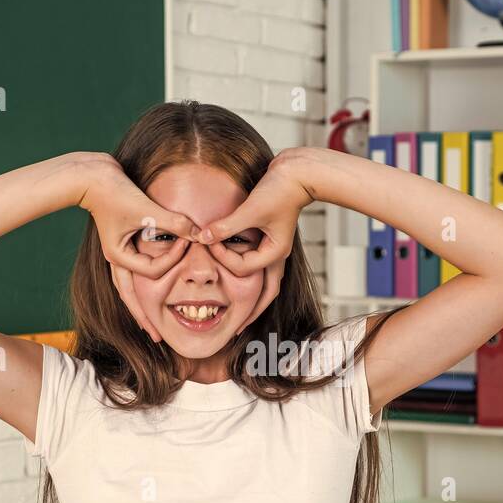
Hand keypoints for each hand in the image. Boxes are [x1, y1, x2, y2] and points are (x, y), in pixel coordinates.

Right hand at [77, 154, 197, 342]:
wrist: (92, 175)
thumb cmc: (115, 191)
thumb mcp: (146, 208)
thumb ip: (173, 222)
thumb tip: (199, 234)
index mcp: (118, 256)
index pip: (151, 271)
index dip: (173, 259)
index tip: (188, 242)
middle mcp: (116, 258)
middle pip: (130, 297)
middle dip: (145, 317)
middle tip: (158, 337)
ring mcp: (118, 252)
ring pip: (129, 288)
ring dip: (141, 305)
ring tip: (152, 324)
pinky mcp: (122, 243)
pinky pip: (135, 270)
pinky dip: (144, 280)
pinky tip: (153, 290)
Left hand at [198, 150, 314, 332]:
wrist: (299, 172)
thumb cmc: (280, 190)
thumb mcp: (251, 210)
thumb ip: (226, 226)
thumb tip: (202, 238)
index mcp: (276, 253)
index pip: (245, 268)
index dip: (224, 258)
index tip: (208, 241)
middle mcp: (276, 255)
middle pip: (266, 294)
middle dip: (251, 313)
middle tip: (235, 330)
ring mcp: (274, 247)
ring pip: (263, 281)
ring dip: (251, 297)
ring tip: (238, 313)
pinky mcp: (269, 237)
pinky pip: (257, 263)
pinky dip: (246, 271)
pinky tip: (235, 274)